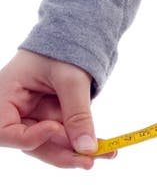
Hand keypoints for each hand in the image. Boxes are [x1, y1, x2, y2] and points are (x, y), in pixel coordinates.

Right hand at [0, 49, 117, 168]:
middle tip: (90, 161)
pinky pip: (64, 137)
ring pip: (50, 145)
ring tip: (107, 152)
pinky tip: (106, 148)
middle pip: (31, 144)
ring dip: (78, 151)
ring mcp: (32, 117)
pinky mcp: (49, 119)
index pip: (4, 131)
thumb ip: (77, 113)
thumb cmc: (64, 48)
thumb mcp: (71, 78)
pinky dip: (83, 142)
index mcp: (5, 95)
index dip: (29, 138)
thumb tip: (87, 148)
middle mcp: (14, 111)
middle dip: (63, 153)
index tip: (56, 128)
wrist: (73, 35)